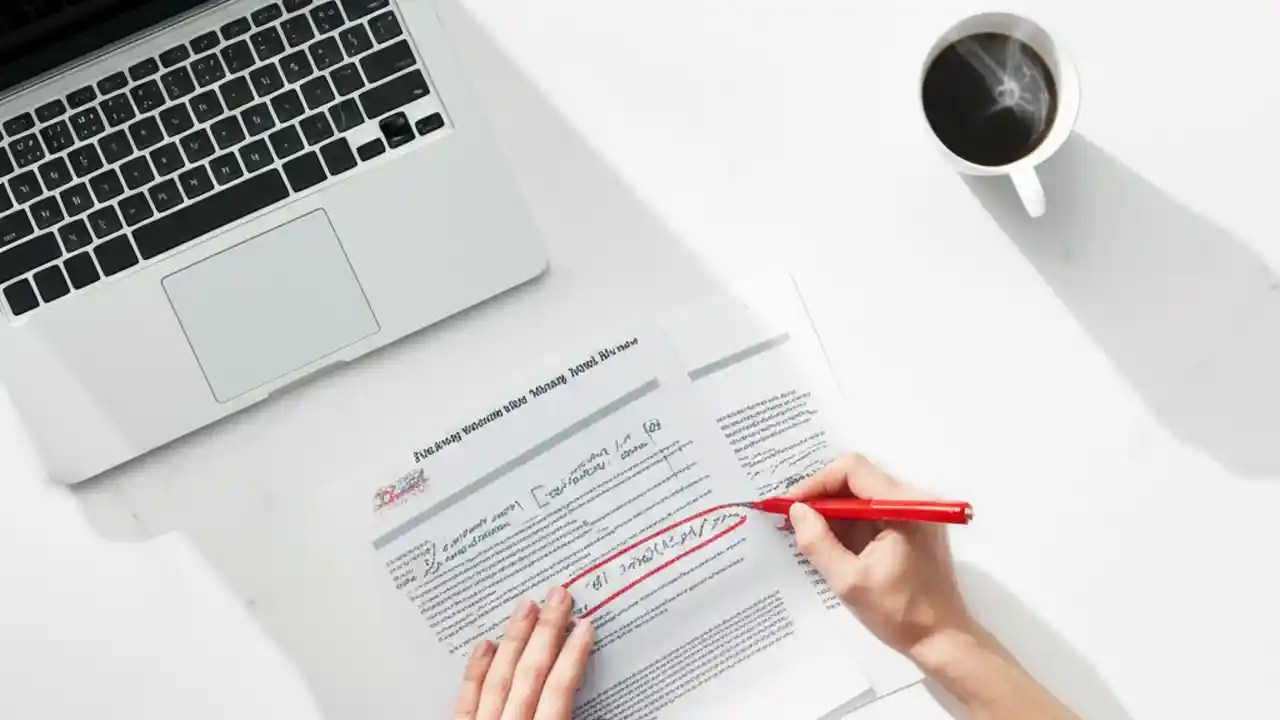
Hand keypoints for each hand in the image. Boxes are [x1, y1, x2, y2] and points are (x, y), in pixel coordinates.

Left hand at [452, 587, 594, 719]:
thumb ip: (572, 715)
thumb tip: (581, 683)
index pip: (559, 690)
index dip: (573, 656)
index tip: (584, 626)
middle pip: (530, 673)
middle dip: (546, 632)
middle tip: (557, 598)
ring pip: (499, 678)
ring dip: (514, 639)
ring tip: (526, 607)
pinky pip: (466, 699)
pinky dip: (476, 670)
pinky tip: (485, 645)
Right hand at [785, 453, 973, 658]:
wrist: (942, 640)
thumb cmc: (899, 613)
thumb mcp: (849, 581)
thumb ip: (818, 542)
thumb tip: (796, 511)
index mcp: (903, 506)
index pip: (852, 470)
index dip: (816, 483)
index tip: (791, 507)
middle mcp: (914, 499)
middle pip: (857, 478)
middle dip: (821, 496)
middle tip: (792, 519)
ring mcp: (916, 512)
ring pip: (863, 494)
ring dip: (834, 510)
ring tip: (807, 532)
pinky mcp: (914, 526)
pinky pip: (874, 510)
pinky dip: (849, 521)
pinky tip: (831, 541)